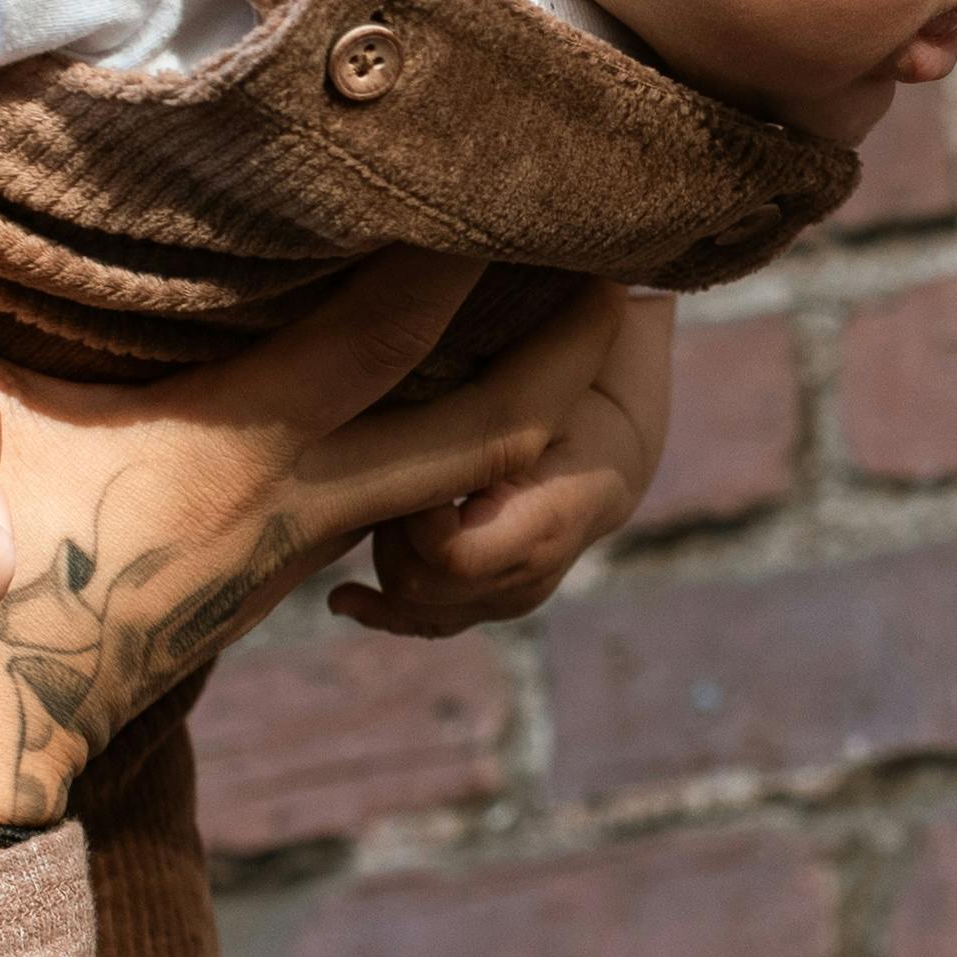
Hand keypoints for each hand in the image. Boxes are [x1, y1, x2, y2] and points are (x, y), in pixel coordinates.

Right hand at [0, 258, 618, 924]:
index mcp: (238, 453)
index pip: (394, 327)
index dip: (465, 238)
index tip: (521, 137)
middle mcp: (303, 506)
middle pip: (504, 425)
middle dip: (581, 339)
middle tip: (641, 241)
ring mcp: (301, 550)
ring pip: (474, 471)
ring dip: (543, 392)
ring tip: (587, 294)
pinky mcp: (278, 577)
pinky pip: (413, 495)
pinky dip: (469, 432)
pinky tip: (473, 362)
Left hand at [329, 290, 665, 637]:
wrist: (615, 416)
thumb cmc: (583, 362)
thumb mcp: (557, 357)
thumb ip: (516, 375)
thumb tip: (506, 334)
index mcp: (562, 510)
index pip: (457, 557)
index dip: (417, 517)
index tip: (406, 455)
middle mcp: (539, 567)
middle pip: (427, 591)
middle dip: (393, 534)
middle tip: (389, 465)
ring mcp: (513, 591)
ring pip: (422, 609)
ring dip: (390, 559)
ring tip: (382, 498)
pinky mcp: (488, 597)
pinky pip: (430, 622)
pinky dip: (385, 611)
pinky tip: (342, 599)